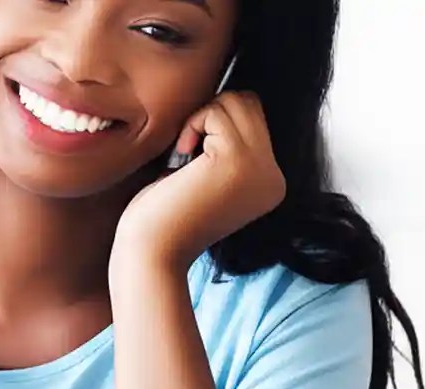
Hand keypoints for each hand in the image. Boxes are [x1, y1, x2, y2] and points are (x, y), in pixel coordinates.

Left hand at [115, 91, 286, 271]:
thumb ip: (222, 146)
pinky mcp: (237, 161)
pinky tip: (179, 158)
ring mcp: (261, 168)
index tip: (190, 157)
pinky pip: (217, 111)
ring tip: (182, 157)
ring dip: (200, 119)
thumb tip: (225, 98)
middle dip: (210, 115)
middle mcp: (274, 177)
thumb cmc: (161, 217)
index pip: (254, 120)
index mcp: (268, 183)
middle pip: (250, 103)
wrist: (150, 253)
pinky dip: (191, 124)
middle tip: (185, 153)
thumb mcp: (201, 177)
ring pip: (237, 101)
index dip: (215, 124)